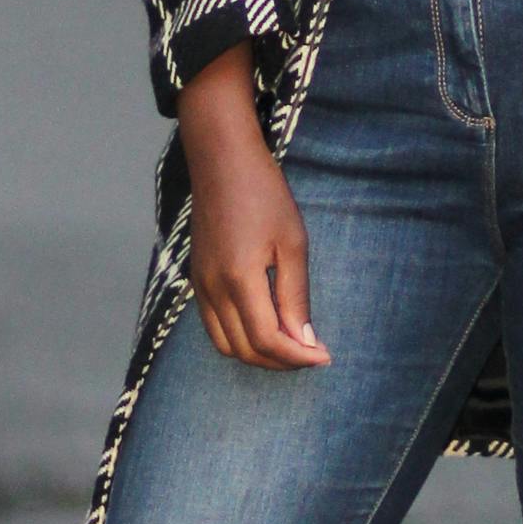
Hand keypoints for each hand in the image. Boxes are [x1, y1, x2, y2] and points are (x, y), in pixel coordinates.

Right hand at [176, 44, 329, 368]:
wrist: (222, 162)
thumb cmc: (264, 195)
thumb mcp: (292, 243)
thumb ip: (295, 297)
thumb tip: (304, 340)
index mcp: (239, 279)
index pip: (268, 340)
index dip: (298, 357)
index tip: (325, 356)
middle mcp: (214, 289)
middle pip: (246, 350)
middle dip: (282, 362)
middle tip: (313, 355)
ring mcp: (200, 286)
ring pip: (226, 345)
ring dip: (259, 355)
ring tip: (292, 347)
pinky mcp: (197, 280)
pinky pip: (214, 327)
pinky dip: (240, 340)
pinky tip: (266, 329)